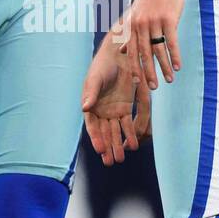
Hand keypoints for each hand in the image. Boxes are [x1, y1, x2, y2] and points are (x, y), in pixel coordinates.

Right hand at [82, 24, 150, 165]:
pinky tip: (133, 145)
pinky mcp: (126, 107)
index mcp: (89, 105)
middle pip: (105, 133)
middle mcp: (101, 111)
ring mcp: (113, 110)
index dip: (96, 138)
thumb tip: (85, 107)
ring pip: (116, 131)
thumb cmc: (102, 65)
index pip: (92, 126)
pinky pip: (128, 123)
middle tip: (110, 162)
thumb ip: (91, 92)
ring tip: (121, 158)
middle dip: (108, 147)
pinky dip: (130, 134)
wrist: (119, 55)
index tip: (100, 150)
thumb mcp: (96, 78)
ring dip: (118, 144)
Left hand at [121, 0, 193, 88]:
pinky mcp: (168, 18)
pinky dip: (175, 55)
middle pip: (144, 54)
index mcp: (132, 26)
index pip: (132, 52)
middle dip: (148, 73)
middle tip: (152, 88)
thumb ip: (129, 33)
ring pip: (159, 50)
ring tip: (169, 79)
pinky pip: (172, 41)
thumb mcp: (136, 15)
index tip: (137, 84)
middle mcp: (140, 25)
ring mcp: (154, 22)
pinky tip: (178, 66)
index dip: (134, 69)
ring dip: (165, 67)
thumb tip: (123, 51)